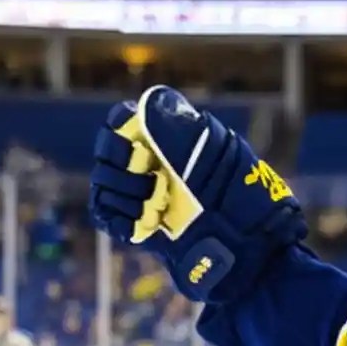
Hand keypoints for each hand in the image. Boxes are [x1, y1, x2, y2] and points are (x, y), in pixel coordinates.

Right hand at [89, 85, 306, 301]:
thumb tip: (151, 100)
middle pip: (105, 152)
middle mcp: (152, 165)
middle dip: (121, 164)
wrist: (242, 244)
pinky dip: (120, 216)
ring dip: (125, 192)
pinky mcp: (137, 227)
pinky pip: (104, 214)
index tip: (137, 145)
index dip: (118, 129)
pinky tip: (148, 222)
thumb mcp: (216, 151)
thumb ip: (181, 126)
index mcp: (168, 140)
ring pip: (103, 183)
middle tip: (152, 178)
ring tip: (158, 204)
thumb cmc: (236, 196)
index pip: (120, 120)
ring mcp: (142, 196)